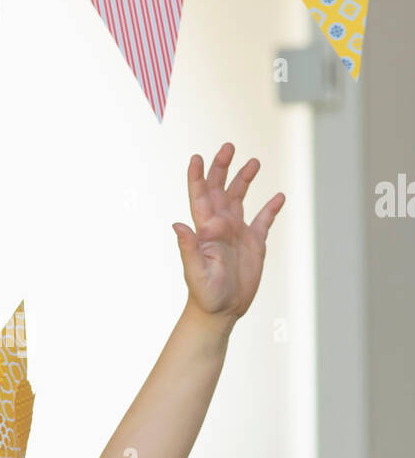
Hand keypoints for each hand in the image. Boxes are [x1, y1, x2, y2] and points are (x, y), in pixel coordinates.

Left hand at [172, 142, 284, 324]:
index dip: (197, 176)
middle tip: (229, 147)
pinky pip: (263, 220)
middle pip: (220, 189)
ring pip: (241, 198)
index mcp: (205, 229)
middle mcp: (220, 225)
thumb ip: (189, 248)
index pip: (199, 196)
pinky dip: (271, 208)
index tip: (196, 157)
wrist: (221, 311)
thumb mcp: (196, 272)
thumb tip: (178, 225)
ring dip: (245, 179)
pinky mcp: (254, 243)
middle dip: (223, 167)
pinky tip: (278, 197)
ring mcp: (237, 232)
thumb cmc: (204, 294)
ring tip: (254, 162)